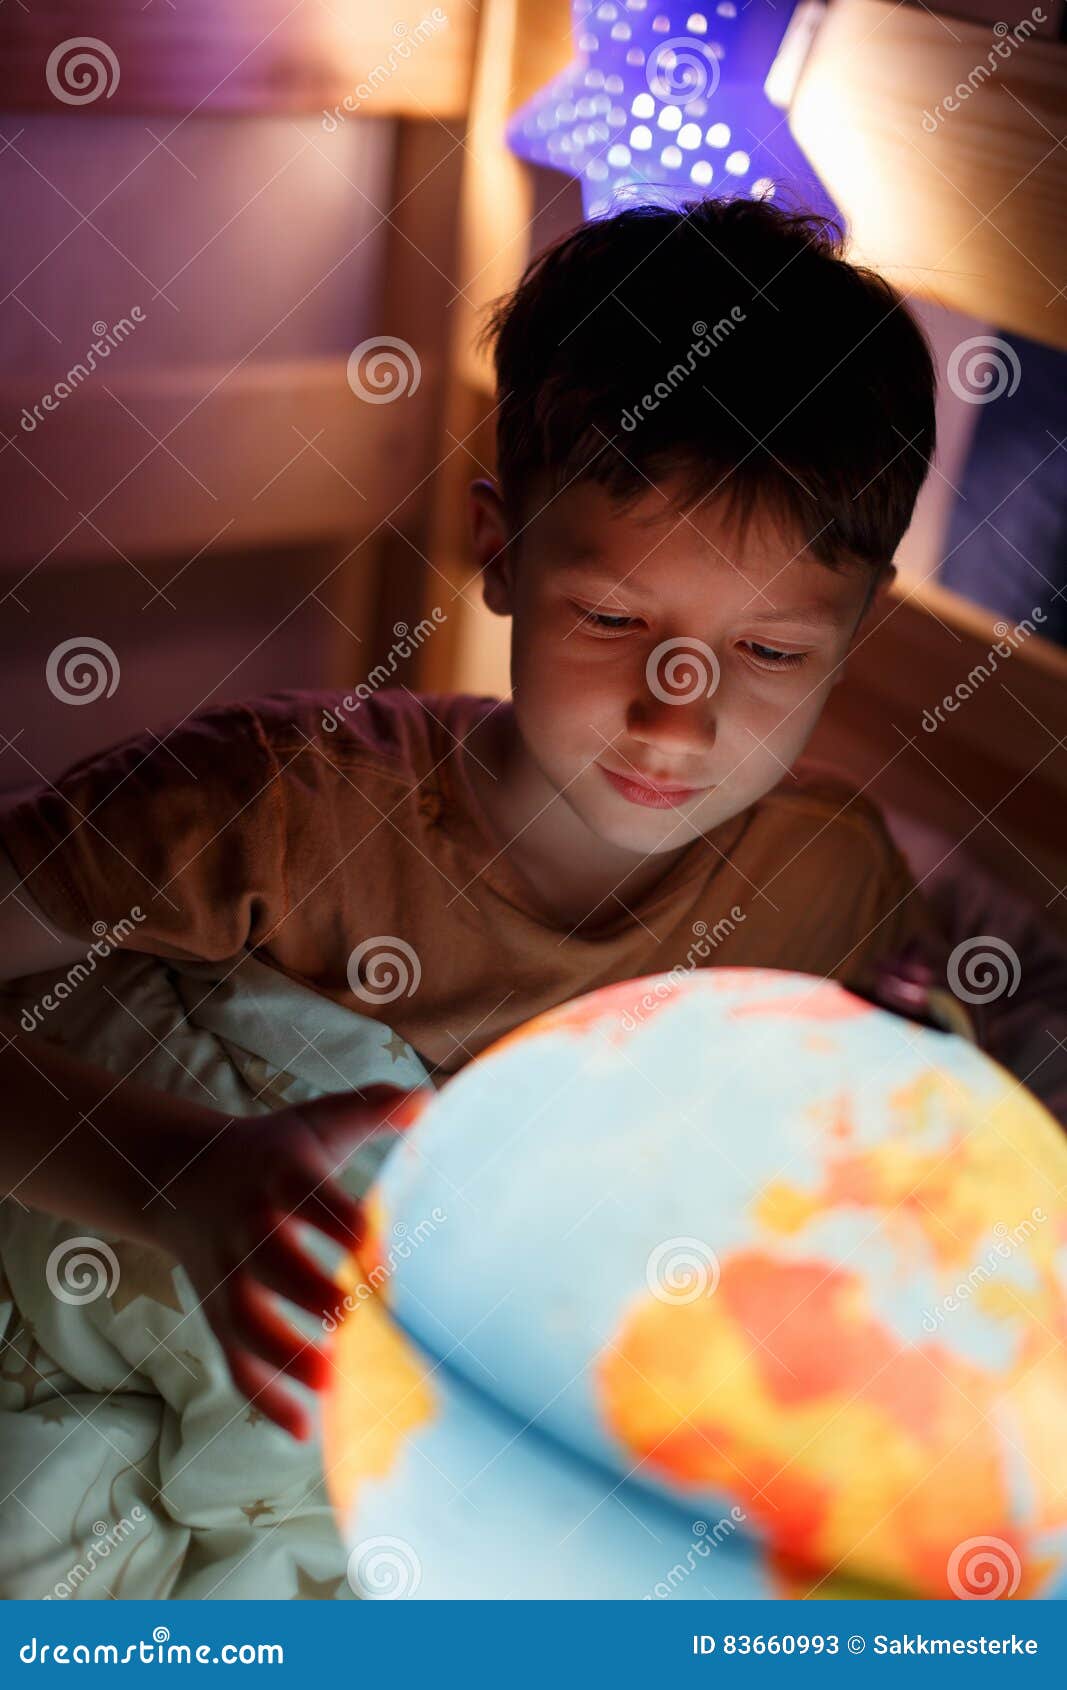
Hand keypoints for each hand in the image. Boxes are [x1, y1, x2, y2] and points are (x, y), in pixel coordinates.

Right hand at [149, 1082, 424, 1440]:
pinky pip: (233, 1361)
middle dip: (307, 1293)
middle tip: (355, 1320)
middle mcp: (247, 1228)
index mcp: (277, 1175)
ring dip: (284, 1356)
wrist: (180, 1175)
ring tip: (333, 1387)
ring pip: (246, 1321)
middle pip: (270, 1264)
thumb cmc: (273, 1150)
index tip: (375, 1244)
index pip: (304, 1196)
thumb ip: (373, 1110)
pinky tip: (303, 1431)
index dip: (336, 1219)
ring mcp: (226, 1276)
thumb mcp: (316, 1121)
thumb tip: (430, 1099)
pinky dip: (262, 1398)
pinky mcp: (216, 1314)